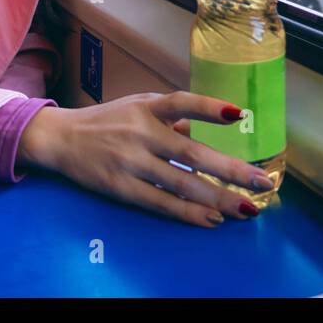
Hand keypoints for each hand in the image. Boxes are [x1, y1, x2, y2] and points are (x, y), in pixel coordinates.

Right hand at [17, 92, 272, 227]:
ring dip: (217, 198)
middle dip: (231, 169)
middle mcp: (141, 132)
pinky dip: (188, 212)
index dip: (209, 108)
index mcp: (148, 107)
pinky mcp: (121, 187)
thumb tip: (203, 130)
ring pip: (182, 183)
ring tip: (246, 208)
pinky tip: (212, 218)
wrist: (60, 138)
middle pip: (192, 152)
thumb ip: (171, 116)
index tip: (238, 115)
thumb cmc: (108, 120)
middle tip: (262, 181)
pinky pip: (161, 203)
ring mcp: (131, 161)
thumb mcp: (138, 106)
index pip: (182, 103)